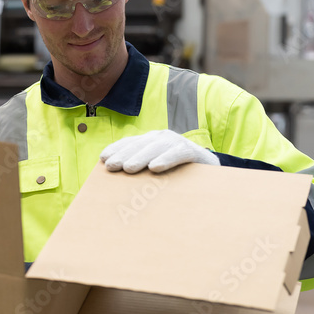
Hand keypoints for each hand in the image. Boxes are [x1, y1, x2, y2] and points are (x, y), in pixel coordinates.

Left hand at [100, 130, 219, 172]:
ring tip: (129, 168)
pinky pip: (178, 153)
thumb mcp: (155, 169)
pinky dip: (167, 159)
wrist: (210, 174)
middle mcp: (162, 138)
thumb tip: (115, 175)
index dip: (117, 149)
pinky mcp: (193, 151)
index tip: (104, 159)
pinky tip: (155, 168)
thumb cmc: (176, 174)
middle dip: (124, 155)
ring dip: (141, 157)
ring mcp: (177, 143)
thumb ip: (138, 169)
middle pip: (140, 145)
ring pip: (156, 148)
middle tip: (112, 166)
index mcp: (150, 141)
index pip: (130, 142)